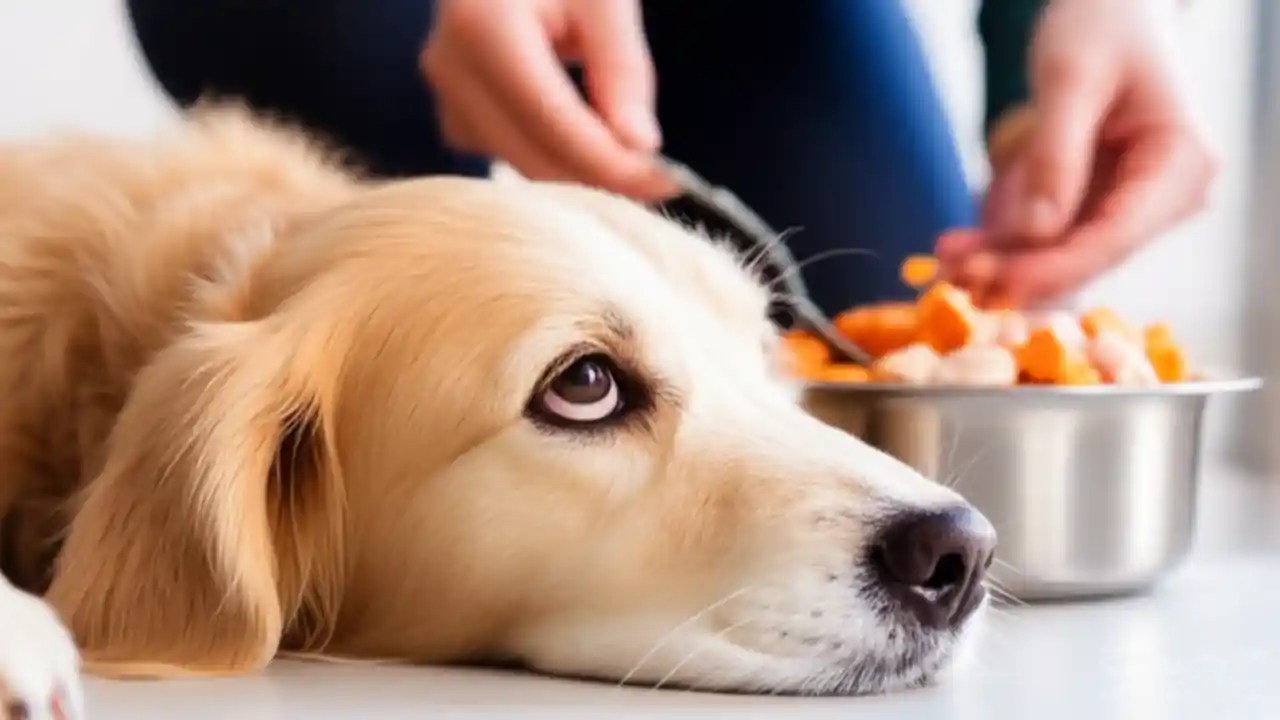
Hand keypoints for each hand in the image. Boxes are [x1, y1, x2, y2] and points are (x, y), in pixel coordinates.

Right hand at [420, 0, 677, 200]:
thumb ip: (621, 69)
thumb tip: (640, 146)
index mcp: (481, 25)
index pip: (551, 120)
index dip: (610, 162)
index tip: (668, 182)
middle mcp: (449, 66)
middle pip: (531, 154)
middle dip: (599, 175)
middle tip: (661, 180)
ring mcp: (445, 95)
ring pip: (522, 162)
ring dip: (580, 169)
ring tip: (629, 146)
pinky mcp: (455, 114)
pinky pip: (513, 155)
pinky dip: (556, 156)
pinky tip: (588, 131)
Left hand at [937, 0, 1215, 306]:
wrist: (1107, 4)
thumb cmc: (1102, 22)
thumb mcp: (1072, 78)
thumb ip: (1056, 155)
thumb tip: (1036, 232)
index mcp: (1180, 165)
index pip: (1116, 237)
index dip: (1055, 268)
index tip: (999, 283)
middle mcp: (1162, 195)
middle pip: (1085, 254)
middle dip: (1018, 270)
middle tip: (955, 280)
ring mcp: (1125, 202)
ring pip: (1058, 252)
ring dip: (1000, 261)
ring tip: (945, 265)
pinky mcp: (1090, 201)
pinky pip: (1042, 233)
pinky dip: (999, 242)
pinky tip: (955, 250)